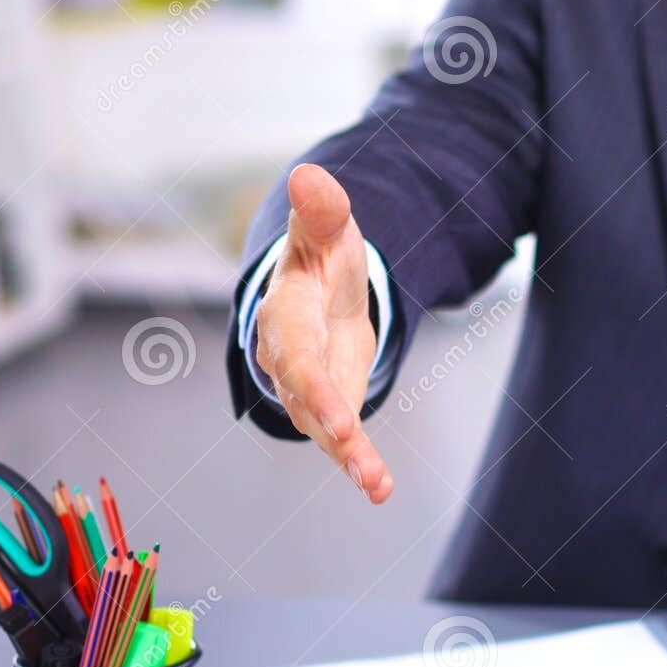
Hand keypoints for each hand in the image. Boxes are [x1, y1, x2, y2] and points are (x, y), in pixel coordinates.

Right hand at [254, 163, 392, 502]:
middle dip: (327, 421)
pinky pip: (343, 441)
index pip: (293, 350)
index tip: (333, 411)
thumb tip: (309, 176)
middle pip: (304, 394)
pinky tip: (381, 490)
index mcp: (286, 314)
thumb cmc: (321, 257)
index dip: (310, 380)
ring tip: (375, 483)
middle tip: (350, 443)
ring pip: (323, 427)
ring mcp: (306, 389)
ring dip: (349, 456)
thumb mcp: (327, 233)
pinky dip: (361, 465)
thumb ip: (322, 213)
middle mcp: (288, 359)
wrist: (320, 292)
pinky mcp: (330, 409)